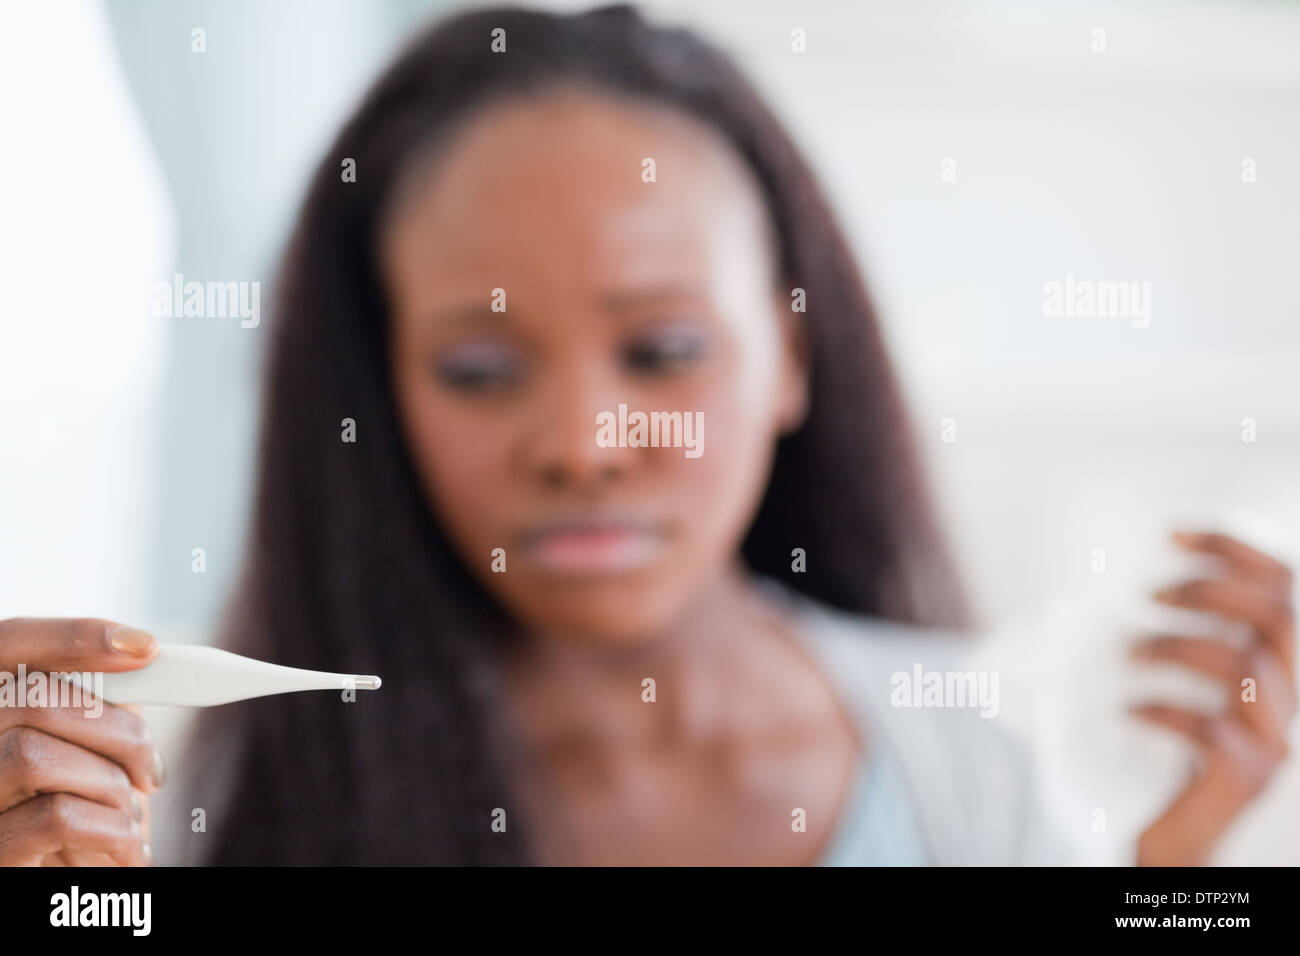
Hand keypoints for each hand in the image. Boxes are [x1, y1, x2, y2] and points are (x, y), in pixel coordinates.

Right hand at [0, 618, 164, 865]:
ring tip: (129, 814)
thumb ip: (106, 696)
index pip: (9, 643)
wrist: (80, 877)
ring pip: (33, 755)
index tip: (145, 647)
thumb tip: (141, 651)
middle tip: (152, 771)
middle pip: (30, 699)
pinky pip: (55, 817)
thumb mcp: (97, 744)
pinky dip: (113, 829)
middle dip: (117, 730)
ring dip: (110, 783)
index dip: (72, 636)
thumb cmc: (89, 807)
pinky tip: (128, 847)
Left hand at [1131, 531, 1295, 864]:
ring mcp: (1271, 739)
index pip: (1281, 582)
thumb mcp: (1135, 681)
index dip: (1233, 546)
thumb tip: (1067, 598)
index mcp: (1266, 660)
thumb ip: (1125, 634)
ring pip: (1252, 668)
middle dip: (1212, 589)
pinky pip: (1220, 730)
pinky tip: (1129, 709)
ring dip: (1182, 645)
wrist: (1148, 835)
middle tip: (1152, 592)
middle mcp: (1282, 697)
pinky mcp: (1246, 778)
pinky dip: (1167, 708)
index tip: (1171, 530)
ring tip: (1131, 652)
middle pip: (1280, 615)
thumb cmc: (1138, 749)